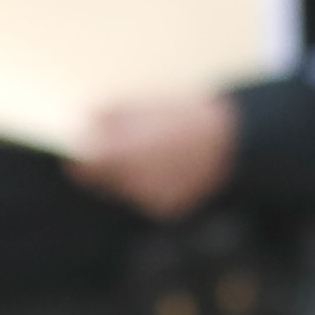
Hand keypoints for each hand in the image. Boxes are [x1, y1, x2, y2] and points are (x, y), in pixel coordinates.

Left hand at [70, 93, 239, 219]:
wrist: (232, 138)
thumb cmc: (185, 116)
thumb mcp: (143, 105)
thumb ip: (109, 116)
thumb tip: (87, 121)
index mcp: (116, 155)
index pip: (82, 169)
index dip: (83, 162)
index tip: (85, 155)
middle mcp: (127, 182)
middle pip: (106, 181)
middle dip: (114, 167)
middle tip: (133, 149)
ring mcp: (149, 199)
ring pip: (130, 190)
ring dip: (137, 177)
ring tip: (163, 155)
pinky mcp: (169, 210)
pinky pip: (153, 198)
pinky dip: (160, 186)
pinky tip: (178, 169)